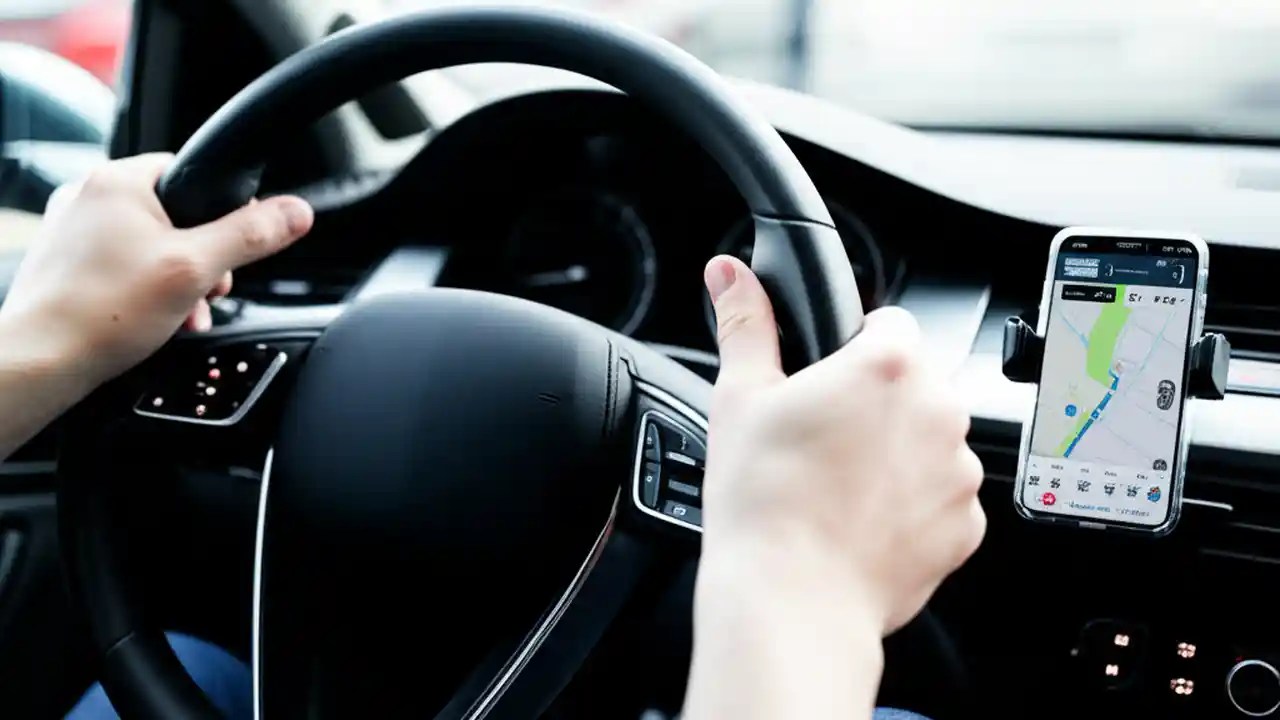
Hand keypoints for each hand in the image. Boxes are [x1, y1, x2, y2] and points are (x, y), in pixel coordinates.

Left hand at [0, 153, 312, 389]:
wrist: (41, 359)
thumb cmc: (104, 313)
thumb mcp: (197, 269)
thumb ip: (251, 236)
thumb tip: (296, 212)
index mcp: (119, 181)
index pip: (192, 173)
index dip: (224, 213)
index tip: (230, 249)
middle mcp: (89, 195)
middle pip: (176, 214)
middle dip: (202, 258)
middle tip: (206, 290)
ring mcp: (73, 229)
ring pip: (151, 243)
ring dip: (179, 279)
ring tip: (182, 311)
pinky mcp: (66, 261)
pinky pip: (124, 264)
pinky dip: (147, 289)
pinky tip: (155, 318)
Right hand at [697, 255, 984, 635]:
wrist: (791, 599)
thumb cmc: (764, 501)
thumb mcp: (741, 397)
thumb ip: (745, 324)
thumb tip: (731, 275)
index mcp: (888, 365)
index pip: (890, 323)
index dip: (853, 347)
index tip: (826, 378)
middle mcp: (939, 411)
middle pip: (914, 383)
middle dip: (875, 402)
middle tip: (820, 438)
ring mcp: (958, 472)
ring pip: (929, 440)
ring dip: (896, 451)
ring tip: (836, 484)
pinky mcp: (965, 526)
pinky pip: (940, 498)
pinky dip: (910, 504)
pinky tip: (859, 519)